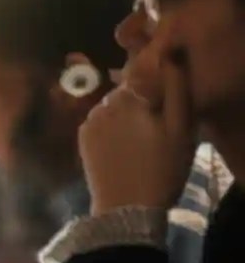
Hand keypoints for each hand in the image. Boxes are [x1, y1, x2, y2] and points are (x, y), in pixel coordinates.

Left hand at [80, 55, 196, 213]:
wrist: (126, 208)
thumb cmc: (161, 168)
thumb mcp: (180, 127)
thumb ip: (175, 87)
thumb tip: (169, 54)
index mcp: (127, 97)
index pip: (142, 75)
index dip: (155, 88)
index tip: (162, 110)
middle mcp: (102, 104)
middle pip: (125, 92)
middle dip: (139, 102)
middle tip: (154, 130)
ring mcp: (88, 122)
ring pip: (112, 108)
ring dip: (124, 116)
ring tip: (139, 142)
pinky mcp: (82, 140)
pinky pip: (99, 123)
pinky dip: (111, 129)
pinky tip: (123, 148)